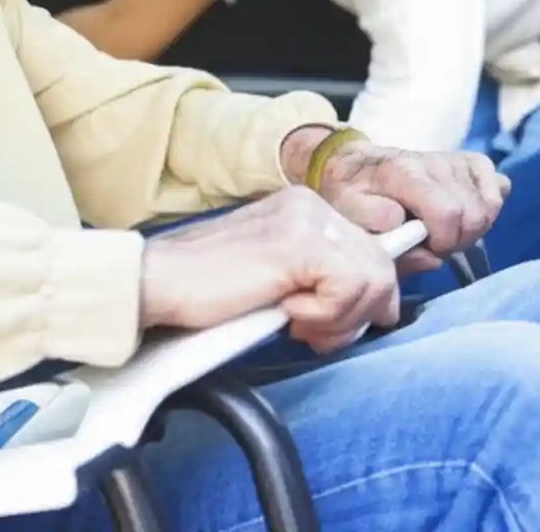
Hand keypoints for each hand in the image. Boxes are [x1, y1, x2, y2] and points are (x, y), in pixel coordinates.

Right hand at [140, 187, 399, 353]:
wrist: (158, 282)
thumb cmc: (203, 290)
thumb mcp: (272, 274)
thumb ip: (315, 276)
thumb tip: (375, 304)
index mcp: (303, 209)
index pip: (369, 252)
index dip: (363, 298)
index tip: (331, 324)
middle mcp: (310, 205)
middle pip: (380, 267)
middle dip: (355, 316)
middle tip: (312, 335)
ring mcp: (307, 221)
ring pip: (374, 279)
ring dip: (340, 320)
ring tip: (298, 326)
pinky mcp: (300, 245)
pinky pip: (350, 289)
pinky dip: (325, 315)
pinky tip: (286, 314)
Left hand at [312, 139, 509, 272]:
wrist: (352, 166)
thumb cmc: (349, 197)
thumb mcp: (349, 219)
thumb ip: (383, 238)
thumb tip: (429, 255)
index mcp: (401, 173)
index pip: (447, 211)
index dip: (443, 241)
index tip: (426, 249)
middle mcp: (433, 162)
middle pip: (473, 213)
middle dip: (457, 239)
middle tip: (432, 244)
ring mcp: (454, 160)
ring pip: (489, 205)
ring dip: (471, 227)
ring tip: (442, 231)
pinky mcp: (471, 161)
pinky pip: (499, 187)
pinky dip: (486, 208)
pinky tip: (460, 216)